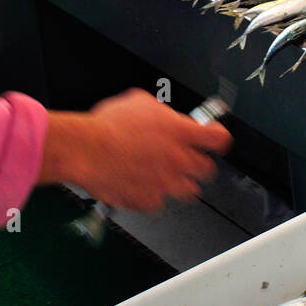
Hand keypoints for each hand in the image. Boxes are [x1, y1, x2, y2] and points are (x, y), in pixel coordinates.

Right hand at [39, 89, 230, 210]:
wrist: (86, 150)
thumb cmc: (107, 125)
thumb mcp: (139, 102)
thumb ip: (161, 112)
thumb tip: (163, 116)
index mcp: (180, 132)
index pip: (218, 139)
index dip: (219, 139)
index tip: (216, 140)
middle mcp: (178, 160)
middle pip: (207, 169)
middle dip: (199, 164)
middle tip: (187, 160)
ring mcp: (166, 183)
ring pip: (189, 191)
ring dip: (181, 183)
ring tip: (165, 176)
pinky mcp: (149, 200)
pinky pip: (159, 202)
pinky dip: (152, 196)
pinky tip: (140, 185)